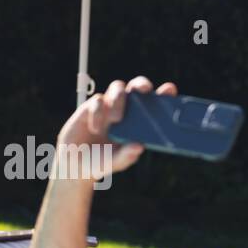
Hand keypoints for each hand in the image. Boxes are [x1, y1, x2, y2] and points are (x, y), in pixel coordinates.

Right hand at [55, 76, 176, 181]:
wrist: (76, 164)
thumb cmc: (103, 161)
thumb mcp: (117, 162)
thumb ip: (128, 156)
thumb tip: (139, 147)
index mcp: (139, 122)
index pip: (154, 103)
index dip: (164, 94)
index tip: (170, 89)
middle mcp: (126, 110)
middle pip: (136, 87)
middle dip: (142, 84)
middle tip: (144, 90)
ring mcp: (108, 106)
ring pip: (118, 87)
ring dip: (119, 98)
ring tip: (116, 119)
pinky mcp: (90, 107)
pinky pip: (97, 100)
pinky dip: (98, 112)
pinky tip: (96, 128)